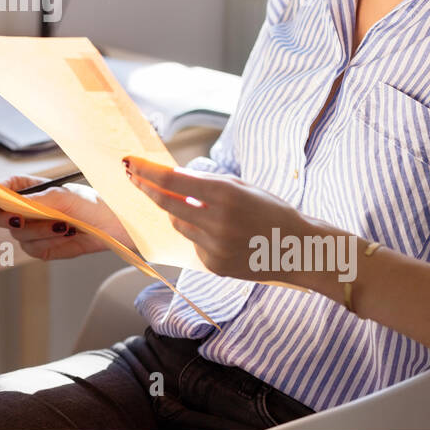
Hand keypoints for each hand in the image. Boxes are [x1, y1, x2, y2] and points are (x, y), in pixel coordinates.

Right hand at [0, 174, 134, 260]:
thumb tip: (8, 202)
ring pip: (17, 237)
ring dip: (40, 232)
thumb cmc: (93, 203)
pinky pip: (32, 250)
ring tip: (65, 225)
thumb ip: (34, 200)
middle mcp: (25, 209)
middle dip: (10, 219)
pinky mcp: (42, 248)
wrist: (116, 226)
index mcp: (26, 189)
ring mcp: (32, 230)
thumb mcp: (64, 196)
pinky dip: (48, 244)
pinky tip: (67, 235)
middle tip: (21, 219)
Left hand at [122, 156, 328, 283]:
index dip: (148, 172)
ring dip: (179, 213)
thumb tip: (171, 177)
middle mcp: (217, 222)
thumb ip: (206, 182)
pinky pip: (193, 244)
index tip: (131, 164)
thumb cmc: (271, 211)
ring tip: (202, 210)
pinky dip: (198, 234)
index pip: (172, 182)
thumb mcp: (241, 187)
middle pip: (165, 204)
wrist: (298, 249)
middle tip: (134, 178)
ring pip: (178, 225)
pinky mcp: (215, 265)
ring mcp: (215, 247)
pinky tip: (223, 235)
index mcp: (225, 195)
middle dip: (147, 189)